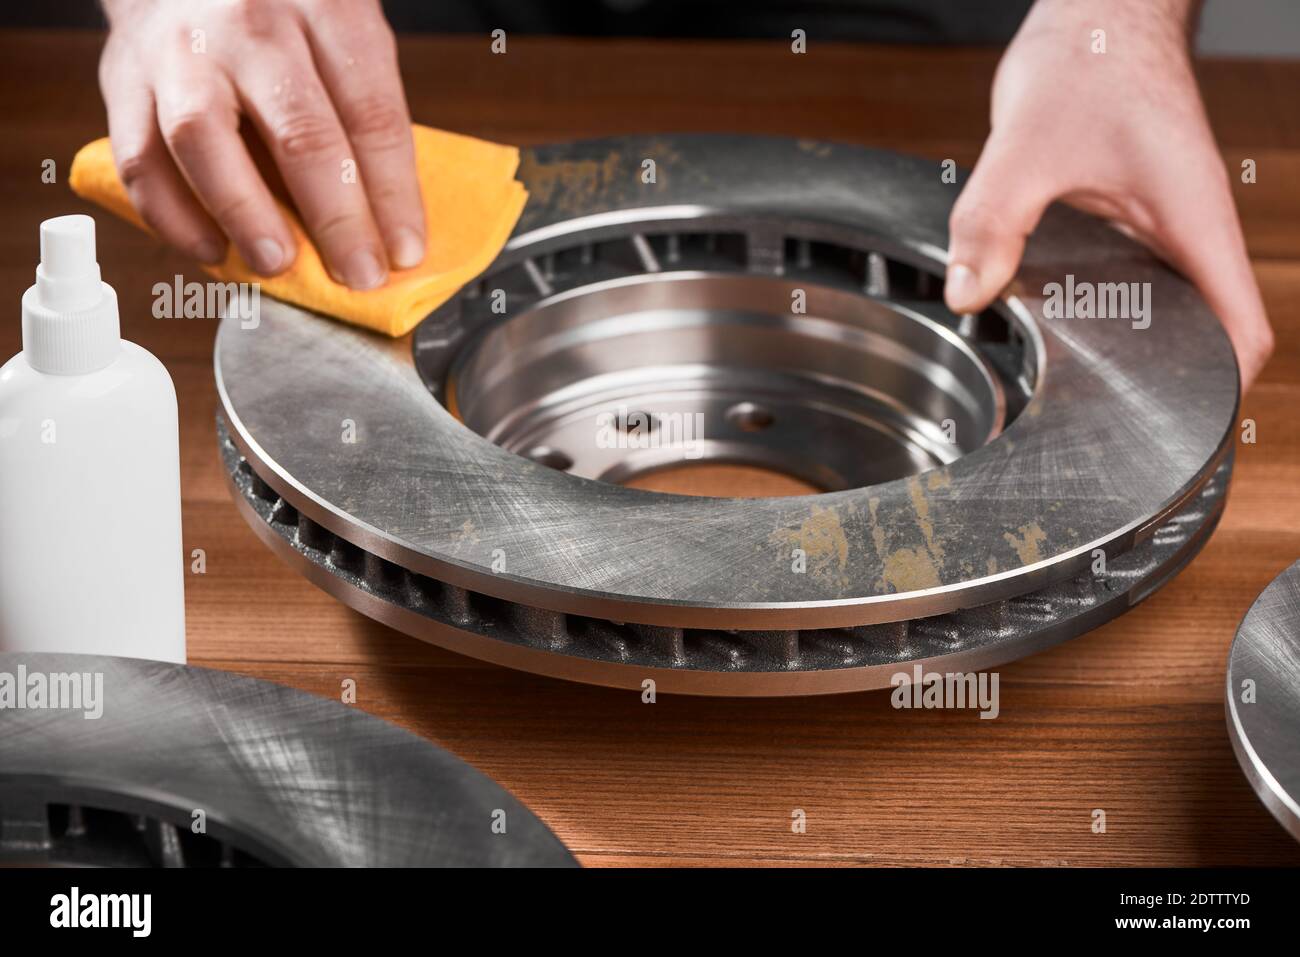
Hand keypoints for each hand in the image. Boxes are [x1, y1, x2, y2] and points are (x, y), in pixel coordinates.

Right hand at [98, 0, 423, 288]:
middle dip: (336, 220)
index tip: (404, 252)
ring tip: (278, 265)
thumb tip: (384, 225)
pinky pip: (141, 159)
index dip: (392, 194)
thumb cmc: (283, 17)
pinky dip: (174, 217)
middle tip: (358, 275)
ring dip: (245, 216)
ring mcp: (181, 50)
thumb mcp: (343, 37)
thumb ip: (361, 116)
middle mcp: (251, 25)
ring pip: (204, 141)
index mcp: (326, 9)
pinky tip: (213, 250)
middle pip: (299, 132)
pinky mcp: (124, 79)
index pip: (371, 115)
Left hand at [944, 0, 1272, 388]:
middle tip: (1121, 425)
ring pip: (1175, 303)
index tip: (1189, 427)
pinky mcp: (1139, 213)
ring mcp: (1168, 221)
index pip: (1244, 324)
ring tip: (1094, 393)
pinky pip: (1140, 276)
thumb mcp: (1025, 148)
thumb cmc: (1086, 63)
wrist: (1097, 15)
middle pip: (1212, 326)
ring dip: (1145, 345)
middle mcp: (1190, 226)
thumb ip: (992, 222)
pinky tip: (1069, 326)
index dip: (1227, 385)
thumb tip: (969, 295)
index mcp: (1193, 217)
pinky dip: (1116, 308)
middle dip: (1177, 380)